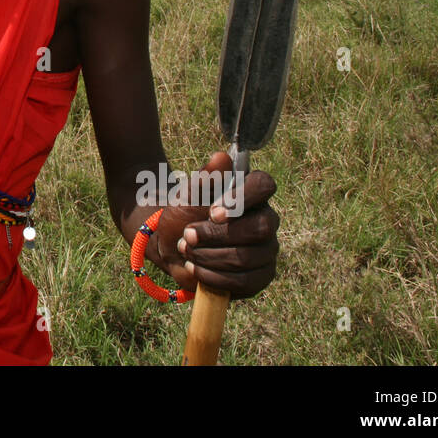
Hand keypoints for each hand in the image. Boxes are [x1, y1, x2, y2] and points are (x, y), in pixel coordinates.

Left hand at [151, 151, 279, 299]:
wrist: (170, 244)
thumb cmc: (183, 214)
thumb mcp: (187, 195)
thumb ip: (205, 178)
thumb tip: (222, 157)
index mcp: (251, 193)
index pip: (265, 185)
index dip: (242, 199)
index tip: (213, 211)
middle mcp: (265, 219)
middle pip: (261, 227)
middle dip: (219, 235)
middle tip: (188, 234)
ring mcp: (266, 250)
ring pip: (249, 257)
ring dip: (210, 255)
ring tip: (186, 249)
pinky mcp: (260, 276)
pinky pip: (245, 281)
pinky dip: (215, 276)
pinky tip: (196, 267)